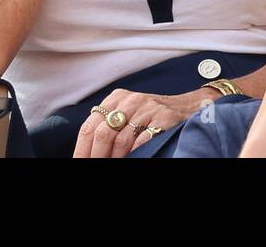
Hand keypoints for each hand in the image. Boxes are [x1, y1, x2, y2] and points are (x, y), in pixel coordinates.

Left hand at [73, 87, 208, 157]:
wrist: (186, 106)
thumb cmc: (149, 115)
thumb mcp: (127, 111)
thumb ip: (107, 124)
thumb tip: (86, 151)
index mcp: (116, 98)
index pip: (89, 125)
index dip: (82, 149)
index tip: (79, 163)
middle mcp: (130, 100)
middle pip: (103, 133)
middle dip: (96, 157)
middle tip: (94, 168)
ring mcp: (147, 108)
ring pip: (121, 140)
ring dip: (115, 159)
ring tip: (114, 165)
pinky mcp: (163, 117)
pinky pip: (142, 141)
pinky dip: (134, 154)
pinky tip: (133, 158)